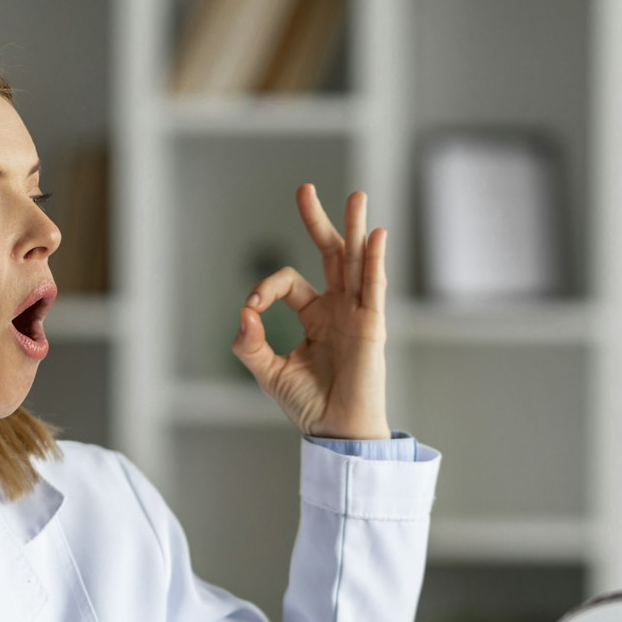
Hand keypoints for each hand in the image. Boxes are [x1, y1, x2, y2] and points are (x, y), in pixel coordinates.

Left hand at [231, 185, 389, 439]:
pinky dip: (375, 260)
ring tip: (358, 195)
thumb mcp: (269, 372)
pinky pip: (374, 287)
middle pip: (330, 254)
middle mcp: (339, 309)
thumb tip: (245, 312)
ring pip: (356, 261)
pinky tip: (376, 234)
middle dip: (318, 221)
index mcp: (315, 317)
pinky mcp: (372, 326)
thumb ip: (251, 343)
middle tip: (305, 189)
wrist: (337, 433)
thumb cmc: (310, 406)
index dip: (265, 289)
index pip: (290, 283)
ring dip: (356, 228)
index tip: (252, 310)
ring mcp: (357, 314)